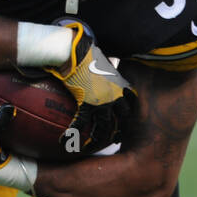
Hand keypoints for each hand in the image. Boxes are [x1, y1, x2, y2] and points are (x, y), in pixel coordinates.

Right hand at [44, 20, 135, 147]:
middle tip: (115, 140)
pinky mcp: (88, 103)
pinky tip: (66, 140)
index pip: (130, 102)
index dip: (128, 113)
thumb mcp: (100, 60)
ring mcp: (103, 101)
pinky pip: (81, 123)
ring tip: (91, 147)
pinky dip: (74, 133)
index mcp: (120, 84)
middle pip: (123, 119)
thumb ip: (102, 69)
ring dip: (98, 139)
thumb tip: (95, 70)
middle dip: (120, 131)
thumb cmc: (86, 51)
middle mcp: (116, 95)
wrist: (78, 50)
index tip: (124, 121)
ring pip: (105, 127)